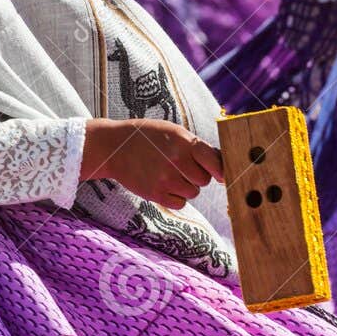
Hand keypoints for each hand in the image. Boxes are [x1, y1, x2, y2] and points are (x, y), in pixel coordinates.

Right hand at [80, 118, 222, 210]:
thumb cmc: (148, 137)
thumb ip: (195, 147)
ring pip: (193, 192)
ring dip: (186, 187)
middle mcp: (176, 160)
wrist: (115, 147)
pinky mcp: (155, 194)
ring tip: (169, 175)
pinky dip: (175, 198)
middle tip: (181, 168)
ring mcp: (165, 179)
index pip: (214, 161)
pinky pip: (180, 203)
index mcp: (183, 142)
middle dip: (197, 176)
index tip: (221, 175)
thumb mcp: (173, 132)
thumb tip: (221, 166)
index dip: (220, 170)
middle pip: (204, 180)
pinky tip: (163, 185)